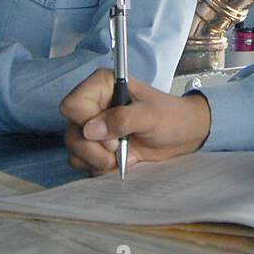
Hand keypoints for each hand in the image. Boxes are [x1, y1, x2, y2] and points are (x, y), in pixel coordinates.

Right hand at [61, 69, 211, 174]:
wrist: (182, 135)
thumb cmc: (170, 117)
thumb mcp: (150, 115)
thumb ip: (122, 119)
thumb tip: (89, 130)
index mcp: (102, 86)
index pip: (72, 105)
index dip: (86, 123)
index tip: (111, 132)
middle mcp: (92, 104)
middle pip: (71, 132)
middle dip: (95, 149)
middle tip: (120, 148)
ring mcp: (93, 127)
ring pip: (74, 151)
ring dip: (98, 160)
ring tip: (123, 156)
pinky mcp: (96, 146)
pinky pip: (83, 162)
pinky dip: (100, 167)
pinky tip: (121, 161)